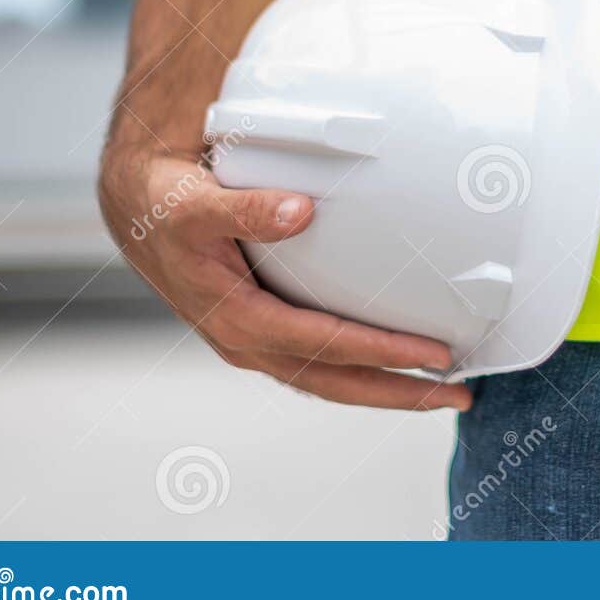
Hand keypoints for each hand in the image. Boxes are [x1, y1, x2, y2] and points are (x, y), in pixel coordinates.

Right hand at [97, 142, 469, 409]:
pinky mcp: (263, 330)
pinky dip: (362, 368)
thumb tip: (299, 212)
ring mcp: (255, 342)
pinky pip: (320, 361)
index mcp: (236, 318)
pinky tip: (397, 362)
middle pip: (336, 382)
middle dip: (399, 393)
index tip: (433, 352)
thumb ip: (246, 209)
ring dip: (387, 389)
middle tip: (460, 395)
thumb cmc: (168, 206)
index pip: (325, 344)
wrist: (138, 209)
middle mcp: (247, 342)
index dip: (381, 352)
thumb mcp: (196, 204)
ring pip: (330, 380)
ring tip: (444, 389)